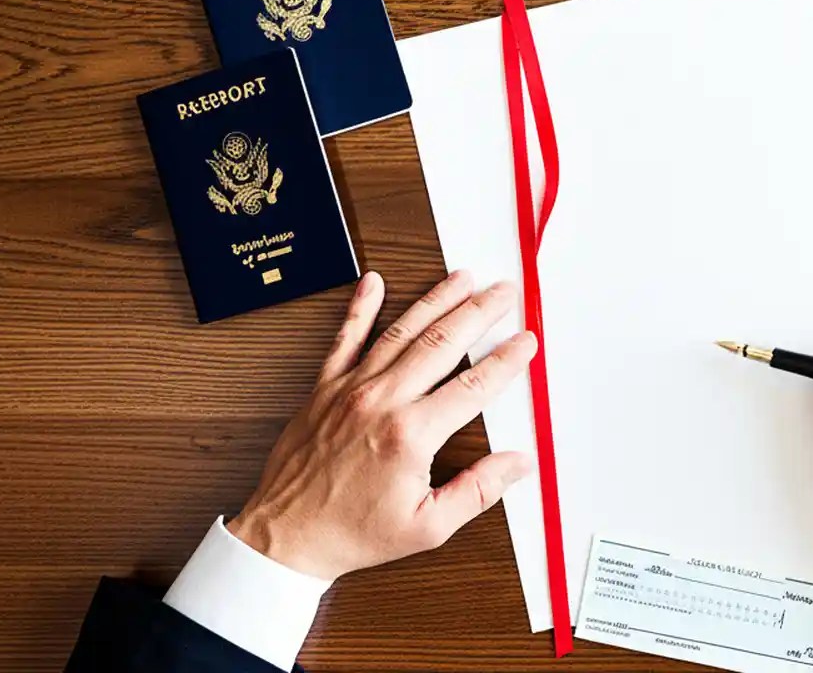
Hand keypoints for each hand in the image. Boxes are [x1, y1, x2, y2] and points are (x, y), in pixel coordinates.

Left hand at [228, 270, 537, 581]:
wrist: (287, 534)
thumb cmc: (353, 534)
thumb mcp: (428, 527)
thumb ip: (477, 491)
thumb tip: (518, 464)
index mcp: (411, 435)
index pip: (473, 387)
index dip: (505, 361)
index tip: (525, 343)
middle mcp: (382, 402)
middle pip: (443, 344)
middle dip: (479, 312)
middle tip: (503, 292)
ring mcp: (350, 389)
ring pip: (402, 331)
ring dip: (436, 300)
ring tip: (461, 278)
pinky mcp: (324, 388)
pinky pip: (345, 338)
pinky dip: (359, 307)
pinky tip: (373, 282)